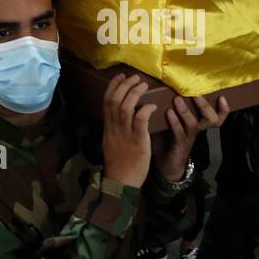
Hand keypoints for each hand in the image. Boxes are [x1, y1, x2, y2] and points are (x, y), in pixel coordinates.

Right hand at [102, 73, 154, 188]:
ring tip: (144, 85)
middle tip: (135, 77)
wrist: (122, 181)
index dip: (113, 86)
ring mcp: (125, 134)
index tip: (121, 76)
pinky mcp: (137, 141)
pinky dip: (146, 109)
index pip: (106, 101)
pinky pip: (140, 120)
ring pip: (126, 106)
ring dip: (135, 93)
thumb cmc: (120, 163)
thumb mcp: (112, 142)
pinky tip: (152, 105)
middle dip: (124, 85)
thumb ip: (116, 128)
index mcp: (108, 127)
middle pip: (114, 100)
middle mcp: (114, 128)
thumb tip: (122, 115)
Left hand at [153, 94, 230, 181]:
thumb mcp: (180, 121)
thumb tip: (174, 87)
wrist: (168, 164)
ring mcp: (189, 137)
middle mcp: (199, 130)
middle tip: (196, 94)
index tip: (221, 97)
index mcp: (201, 124)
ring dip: (185, 111)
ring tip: (177, 99)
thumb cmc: (173, 139)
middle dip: (205, 106)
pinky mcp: (179, 144)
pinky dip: (174, 121)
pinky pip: (179, 132)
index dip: (223, 109)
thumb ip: (180, 107)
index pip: (219, 117)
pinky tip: (169, 112)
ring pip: (194, 124)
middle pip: (211, 119)